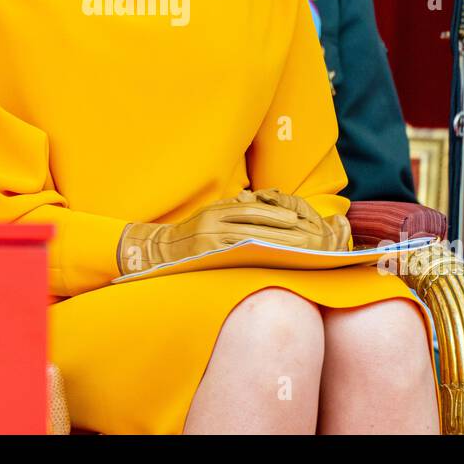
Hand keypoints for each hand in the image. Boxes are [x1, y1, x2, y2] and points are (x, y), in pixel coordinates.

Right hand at [117, 189, 345, 273]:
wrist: (158, 252)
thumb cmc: (188, 236)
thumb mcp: (208, 217)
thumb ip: (230, 211)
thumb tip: (255, 203)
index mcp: (216, 210)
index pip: (251, 209)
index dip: (276, 214)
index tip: (296, 220)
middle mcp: (213, 220)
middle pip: (255, 222)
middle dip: (282, 228)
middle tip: (305, 234)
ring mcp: (209, 238)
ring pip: (249, 238)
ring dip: (275, 243)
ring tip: (297, 249)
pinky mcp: (206, 253)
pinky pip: (236, 253)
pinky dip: (256, 255)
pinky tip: (272, 260)